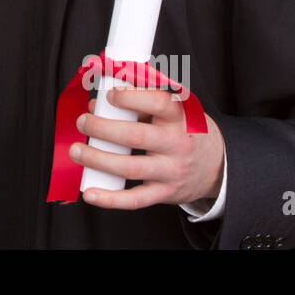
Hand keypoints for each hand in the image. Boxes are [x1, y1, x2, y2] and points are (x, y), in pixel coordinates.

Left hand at [70, 87, 223, 208]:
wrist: (217, 165)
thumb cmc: (186, 131)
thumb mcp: (174, 110)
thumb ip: (139, 102)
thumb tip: (97, 101)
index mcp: (180, 116)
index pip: (157, 103)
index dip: (130, 98)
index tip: (109, 95)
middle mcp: (177, 143)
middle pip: (136, 137)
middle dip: (102, 128)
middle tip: (83, 121)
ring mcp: (171, 171)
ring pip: (131, 168)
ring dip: (98, 159)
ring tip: (77, 150)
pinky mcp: (165, 193)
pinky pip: (135, 199)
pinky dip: (110, 198)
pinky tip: (90, 193)